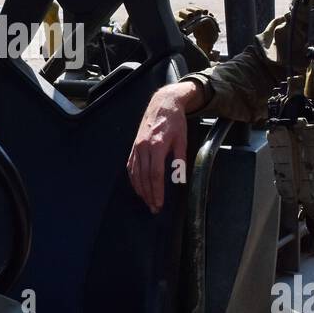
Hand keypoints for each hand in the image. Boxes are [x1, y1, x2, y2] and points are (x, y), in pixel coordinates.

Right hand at [127, 82, 200, 212]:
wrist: (163, 103)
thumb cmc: (175, 121)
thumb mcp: (182, 139)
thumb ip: (180, 159)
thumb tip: (180, 178)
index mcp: (157, 145)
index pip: (155, 174)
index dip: (157, 191)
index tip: (159, 203)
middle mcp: (144, 147)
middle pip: (144, 177)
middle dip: (148, 195)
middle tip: (154, 208)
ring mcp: (137, 146)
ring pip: (135, 173)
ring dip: (140, 189)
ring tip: (146, 202)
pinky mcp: (134, 146)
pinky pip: (131, 166)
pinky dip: (133, 179)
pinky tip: (138, 187)